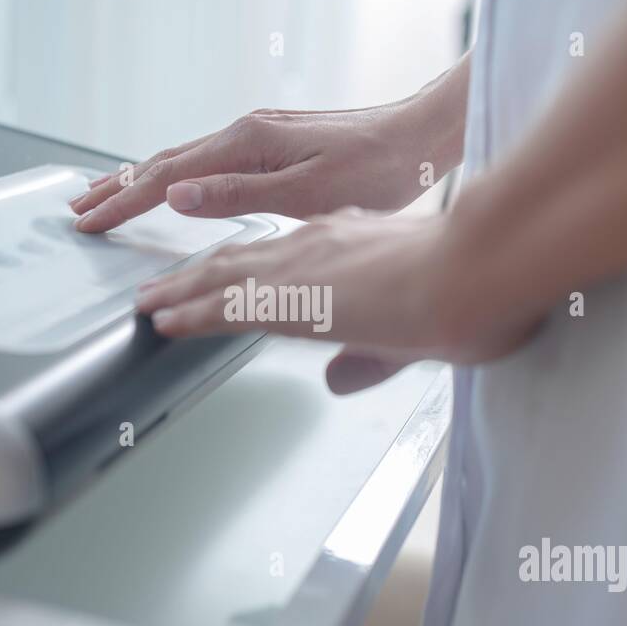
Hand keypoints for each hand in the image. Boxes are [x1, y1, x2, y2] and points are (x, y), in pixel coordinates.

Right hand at [70, 104, 438, 233]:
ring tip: (107, 195)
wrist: (419, 136)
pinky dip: (173, 175)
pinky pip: (205, 160)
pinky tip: (170, 184)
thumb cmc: (376, 167)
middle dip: (117, 188)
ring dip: (139, 179)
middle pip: (163, 163)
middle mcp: (244, 132)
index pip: (166, 177)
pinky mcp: (271, 143)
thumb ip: (237, 195)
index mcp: (246, 144)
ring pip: (182, 159)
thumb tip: (175, 196)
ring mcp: (256, 135)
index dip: (123, 202)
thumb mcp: (307, 192)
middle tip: (78, 211)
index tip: (89, 223)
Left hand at [135, 207, 540, 391]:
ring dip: (181, 292)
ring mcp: (302, 267)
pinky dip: (190, 314)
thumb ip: (370, 359)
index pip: (287, 258)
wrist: (477, 271)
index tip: (226, 279)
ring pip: (221, 278)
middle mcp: (321, 245)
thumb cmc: (473, 292)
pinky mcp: (290, 296)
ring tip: (150, 304)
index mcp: (355, 244)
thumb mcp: (419, 334)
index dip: (250, 270)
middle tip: (164, 289)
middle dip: (200, 277)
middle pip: (242, 262)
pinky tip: (166, 322)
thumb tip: (337, 382)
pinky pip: (223, 306)